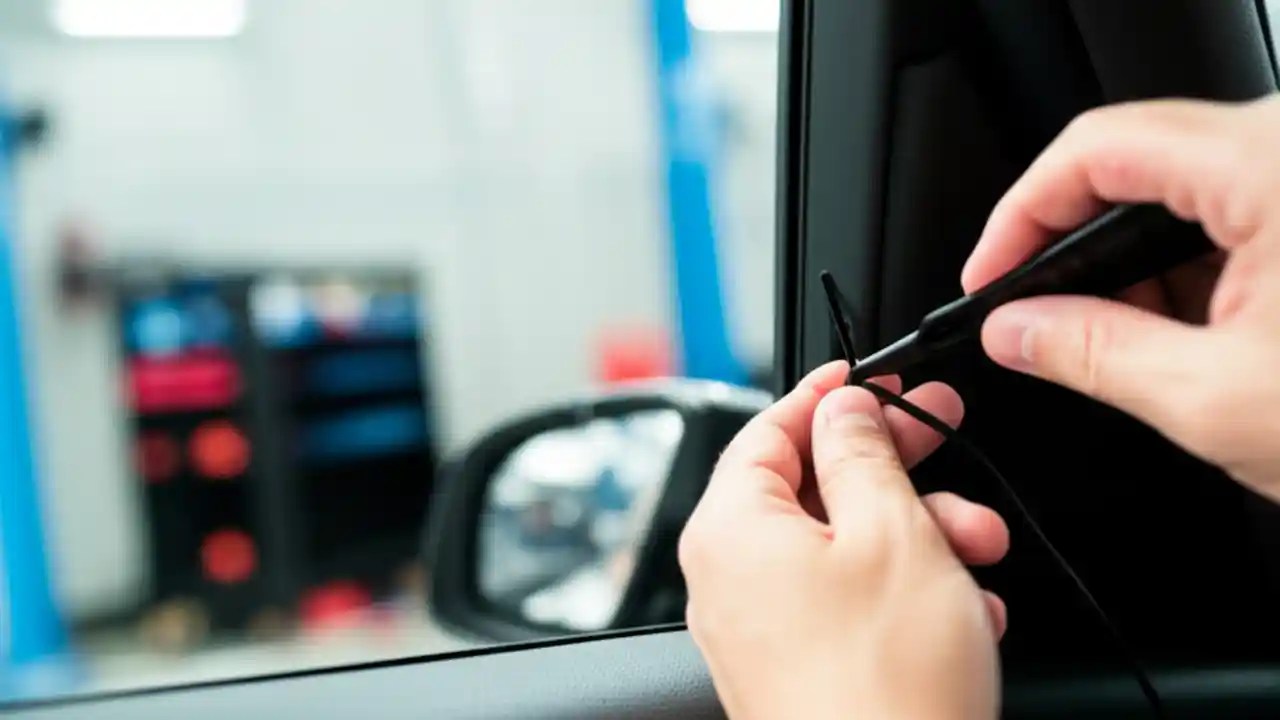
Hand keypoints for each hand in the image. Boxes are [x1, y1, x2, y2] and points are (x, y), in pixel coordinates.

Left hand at [680, 361, 1007, 719]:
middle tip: (943, 431)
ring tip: (979, 549)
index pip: (769, 429)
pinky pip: (847, 601)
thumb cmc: (883, 686)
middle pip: (812, 484)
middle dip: (893, 465)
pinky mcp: (795, 666)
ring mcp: (759, 626)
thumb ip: (863, 454)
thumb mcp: (892, 535)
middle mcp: (730, 576)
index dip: (827, 395)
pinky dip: (906, 590)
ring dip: (918, 534)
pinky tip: (966, 607)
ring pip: (842, 545)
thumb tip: (845, 408)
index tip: (873, 376)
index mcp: (730, 529)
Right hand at [961, 94, 1279, 501]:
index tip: (992, 274)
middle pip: (1137, 160)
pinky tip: (1193, 332)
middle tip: (1039, 316)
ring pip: (1185, 186)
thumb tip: (1014, 330)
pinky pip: (1237, 208)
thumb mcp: (1211, 400)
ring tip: (1130, 343)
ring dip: (1137, 263)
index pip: (1096, 149)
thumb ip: (1086, 353)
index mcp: (1274, 171)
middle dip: (1075, 246)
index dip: (1021, 213)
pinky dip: (1196, 269)